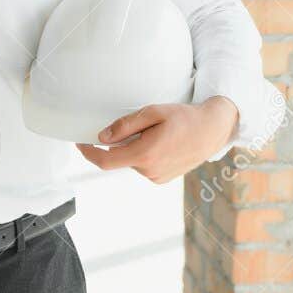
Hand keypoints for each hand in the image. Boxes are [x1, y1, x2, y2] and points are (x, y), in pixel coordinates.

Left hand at [74, 96, 238, 183]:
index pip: (105, 160)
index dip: (89, 153)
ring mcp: (156, 177)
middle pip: (120, 157)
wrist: (212, 130)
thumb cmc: (184, 118)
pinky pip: (144, 166)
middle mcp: (149, 170)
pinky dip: (145, 154)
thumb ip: (125, 125)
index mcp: (145, 154)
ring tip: (159, 133)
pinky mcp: (162, 179)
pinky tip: (163, 143)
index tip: (80, 143)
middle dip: (121, 142)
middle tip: (142, 126)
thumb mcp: (153, 112)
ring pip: (132, 161)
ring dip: (135, 148)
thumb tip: (103, 138)